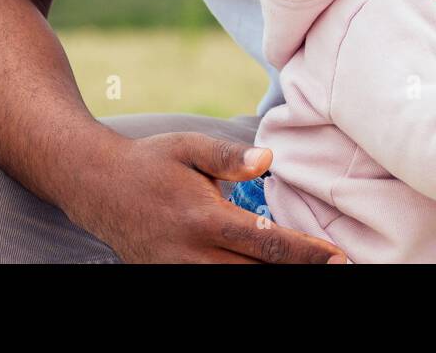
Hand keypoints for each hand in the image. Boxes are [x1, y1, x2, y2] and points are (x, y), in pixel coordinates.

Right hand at [64, 131, 347, 262]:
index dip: (307, 254)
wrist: (96, 187)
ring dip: (275, 280)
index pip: (266, 243)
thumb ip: (230, 156)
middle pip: (258, 276)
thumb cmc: (151, 161)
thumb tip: (270, 159)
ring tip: (312, 272)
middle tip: (339, 268)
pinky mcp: (171, 279)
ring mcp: (179, 273)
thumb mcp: (190, 147)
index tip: (340, 257)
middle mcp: (192, 255)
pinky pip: (214, 287)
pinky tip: (269, 271)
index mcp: (203, 219)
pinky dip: (245, 280)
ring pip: (237, 287)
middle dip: (299, 274)